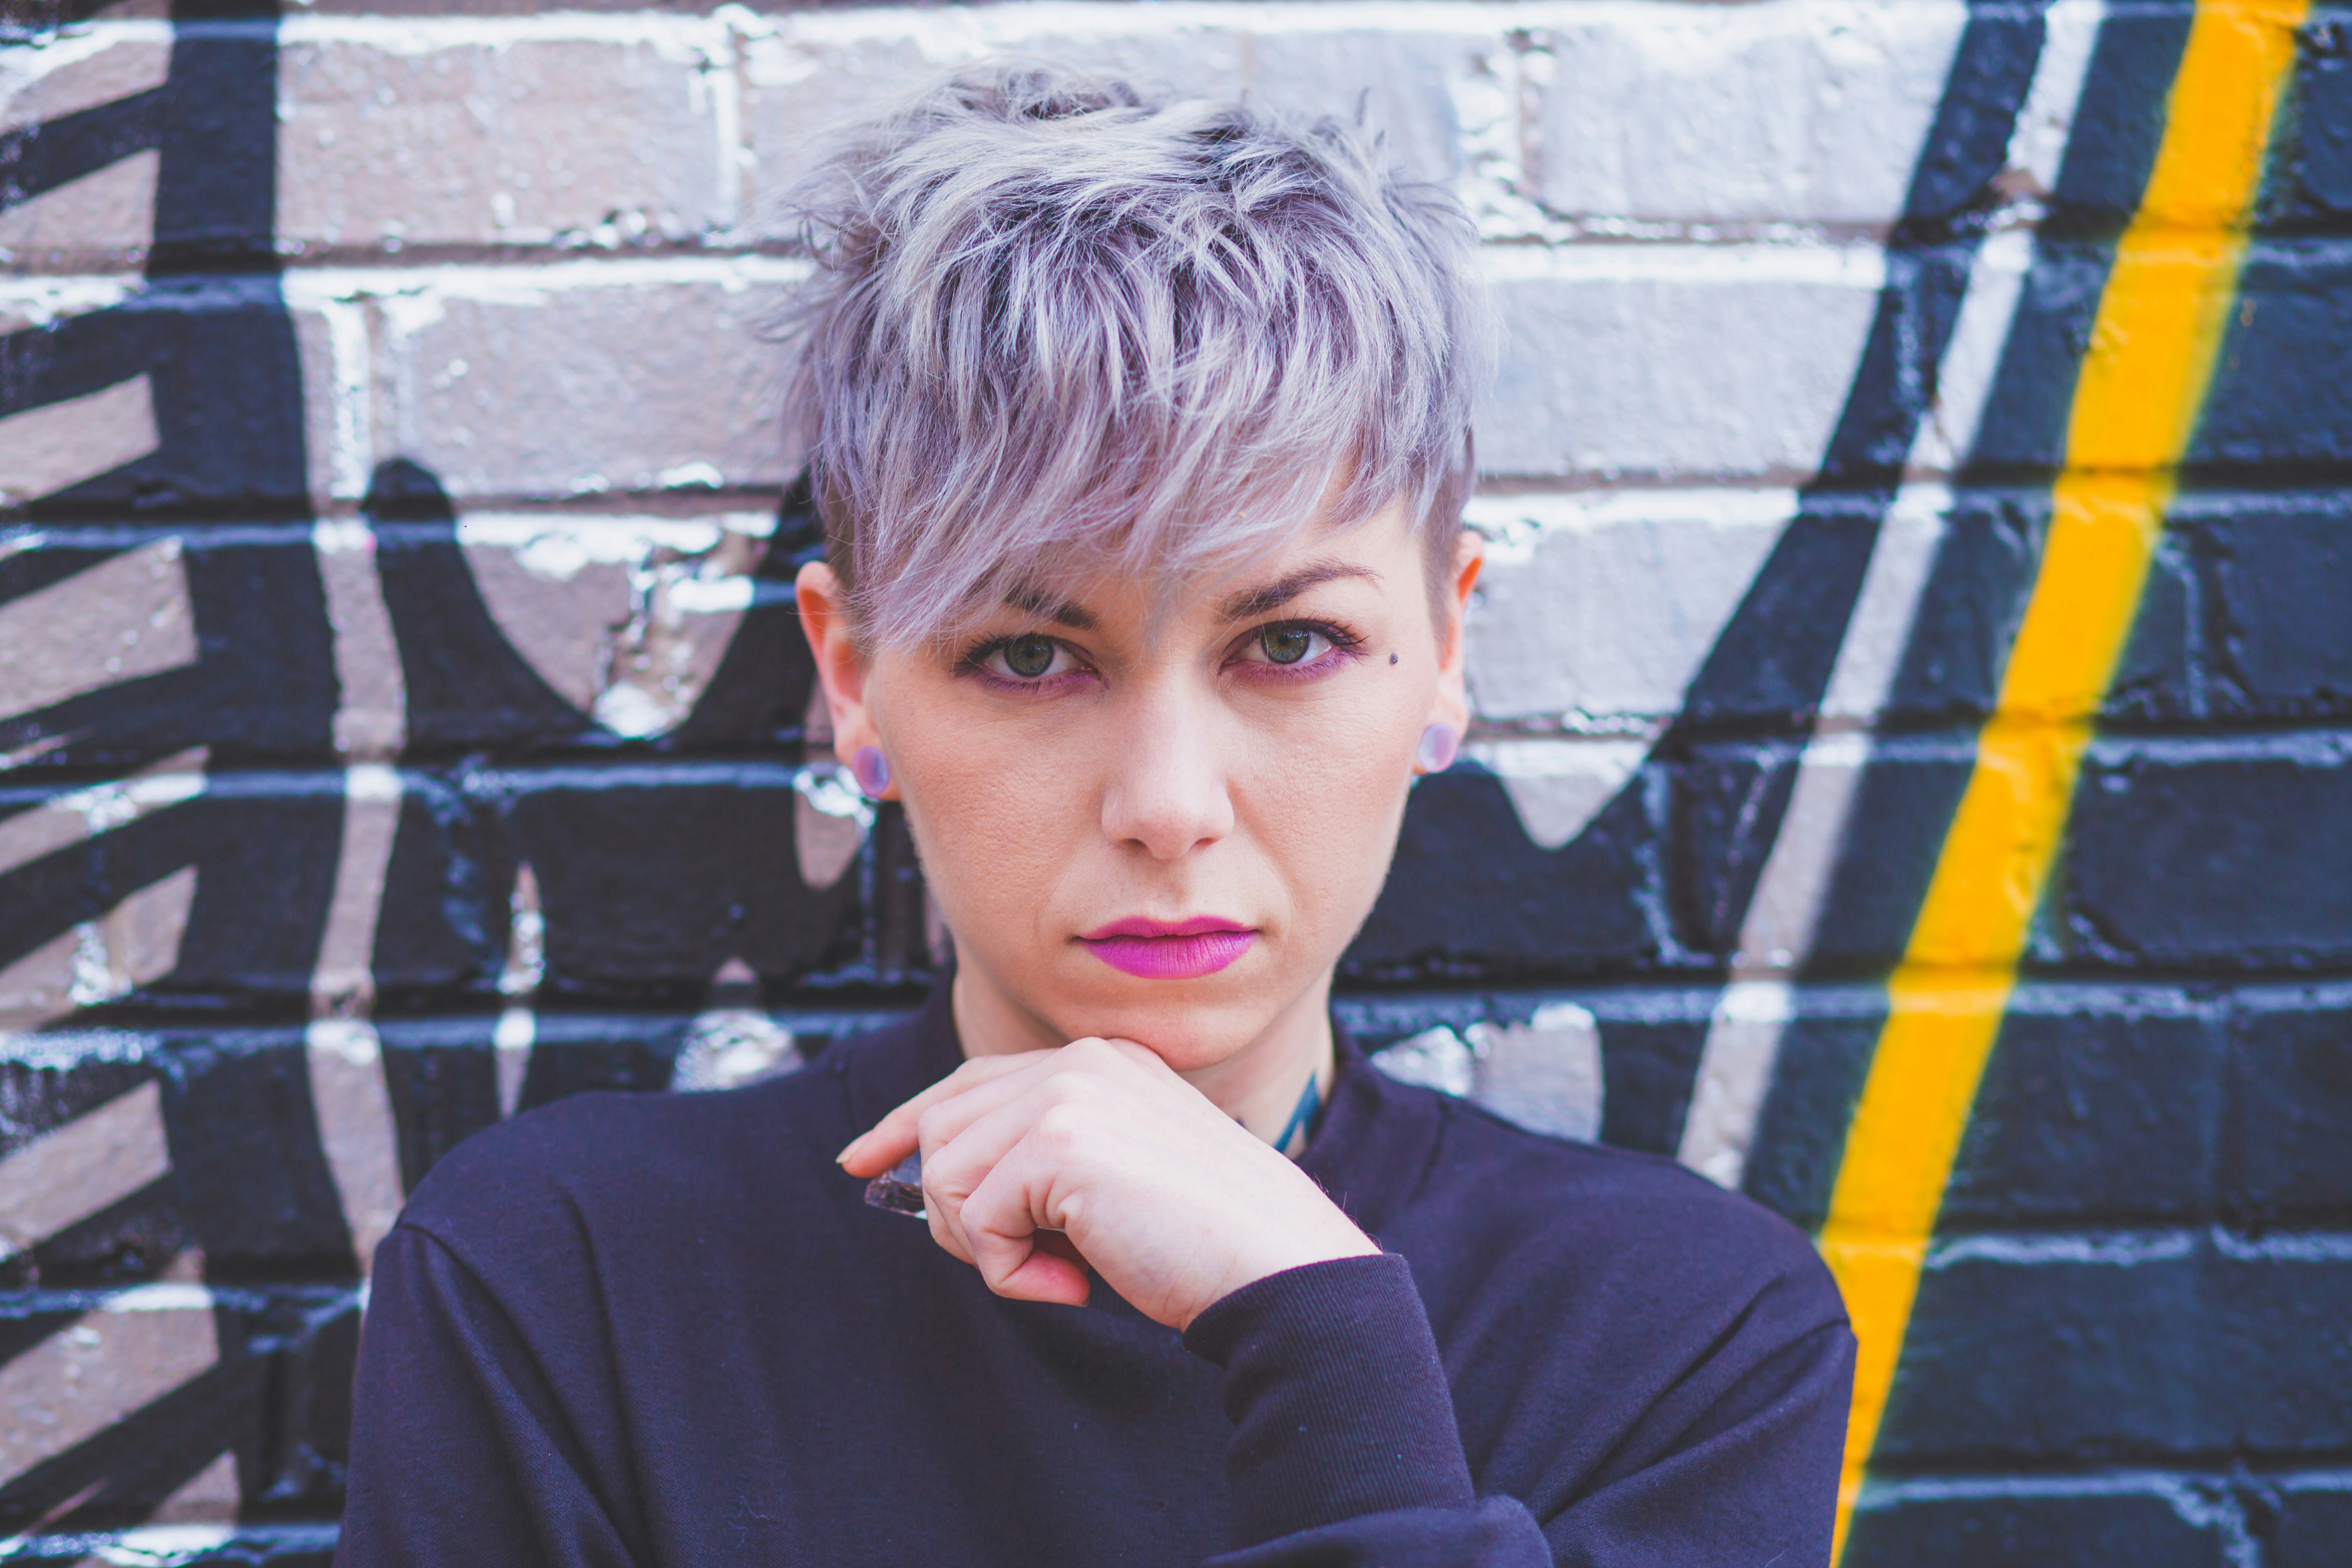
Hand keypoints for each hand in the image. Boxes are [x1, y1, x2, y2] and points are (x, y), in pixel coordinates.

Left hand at [837, 1038, 1378, 1330]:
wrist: (1275, 1267)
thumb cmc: (1205, 1240)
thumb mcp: (1115, 1175)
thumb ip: (1041, 1156)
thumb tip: (934, 1179)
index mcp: (1099, 1061)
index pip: (969, 1080)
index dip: (905, 1124)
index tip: (861, 1160)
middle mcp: (1078, 1063)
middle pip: (943, 1131)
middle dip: (958, 1212)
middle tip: (1033, 1259)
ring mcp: (1067, 1096)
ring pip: (947, 1178)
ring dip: (991, 1247)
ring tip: (1066, 1267)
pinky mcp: (1057, 1144)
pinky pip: (975, 1225)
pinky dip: (1013, 1273)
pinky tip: (1075, 1279)